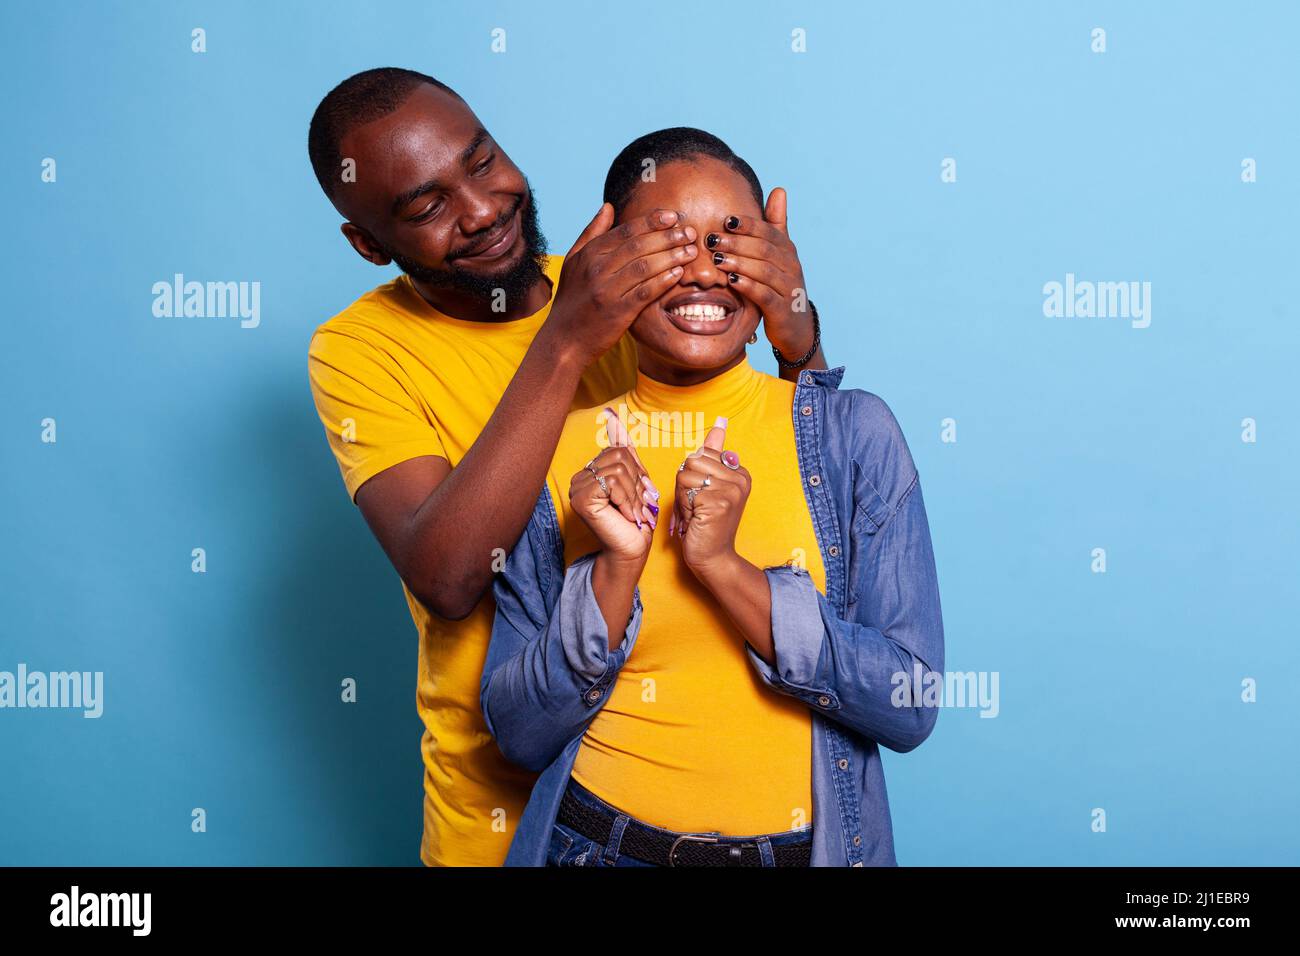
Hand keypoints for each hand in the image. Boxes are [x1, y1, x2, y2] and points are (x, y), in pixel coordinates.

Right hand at [542, 205, 698, 368]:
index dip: (652, 221)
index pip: (626, 231)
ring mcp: (607, 291)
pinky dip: (663, 281)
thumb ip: (591, 233)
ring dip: (671, 256)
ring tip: (690, 250)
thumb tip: (609, 206)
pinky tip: (679, 273)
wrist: (563, 340)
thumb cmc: (571, 300)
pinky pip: (645, 292)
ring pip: (645, 266)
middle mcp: (597, 269)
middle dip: (668, 236)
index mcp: (589, 254)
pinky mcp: (618, 312)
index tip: (673, 216)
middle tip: (689, 231)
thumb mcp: (573, 262)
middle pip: (639, 245)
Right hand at [569, 407, 659, 563]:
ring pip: (617, 468)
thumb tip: (612, 414)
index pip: (619, 450)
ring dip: (634, 492)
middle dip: (637, 481)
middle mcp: (579, 477)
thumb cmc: (636, 519)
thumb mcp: (635, 479)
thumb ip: (625, 450)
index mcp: (591, 471)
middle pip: (619, 456)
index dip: (637, 470)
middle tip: (641, 505)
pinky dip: (626, 498)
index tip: (642, 493)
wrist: (632, 549)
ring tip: (635, 512)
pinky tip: (627, 515)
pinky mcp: (581, 499)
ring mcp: (577, 488)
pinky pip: (612, 481)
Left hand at [669, 418, 751, 578]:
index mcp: (741, 472)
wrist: (713, 558)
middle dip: (685, 484)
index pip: (702, 453)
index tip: (705, 497)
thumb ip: (714, 453)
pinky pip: (684, 490)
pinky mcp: (717, 502)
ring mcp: (731, 490)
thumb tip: (720, 421)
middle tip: (697, 506)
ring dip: (682, 496)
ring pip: (686, 474)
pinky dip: (682, 506)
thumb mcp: (711, 485)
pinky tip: (694, 520)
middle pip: (692, 460)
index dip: (694, 476)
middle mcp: (740, 479)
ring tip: (695, 513)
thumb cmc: (707, 523)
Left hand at [704, 188, 814, 363]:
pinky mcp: (782, 309)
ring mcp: (788, 288)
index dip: (748, 225)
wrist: (795, 325)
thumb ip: (776, 225)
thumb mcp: (780, 255)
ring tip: (717, 259)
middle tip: (712, 240)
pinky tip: (732, 282)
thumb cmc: (780, 285)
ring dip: (739, 263)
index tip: (726, 220)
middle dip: (738, 243)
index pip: (768, 232)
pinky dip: (749, 287)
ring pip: (764, 271)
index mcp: (788, 250)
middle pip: (764, 249)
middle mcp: (791, 266)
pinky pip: (765, 295)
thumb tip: (779, 189)